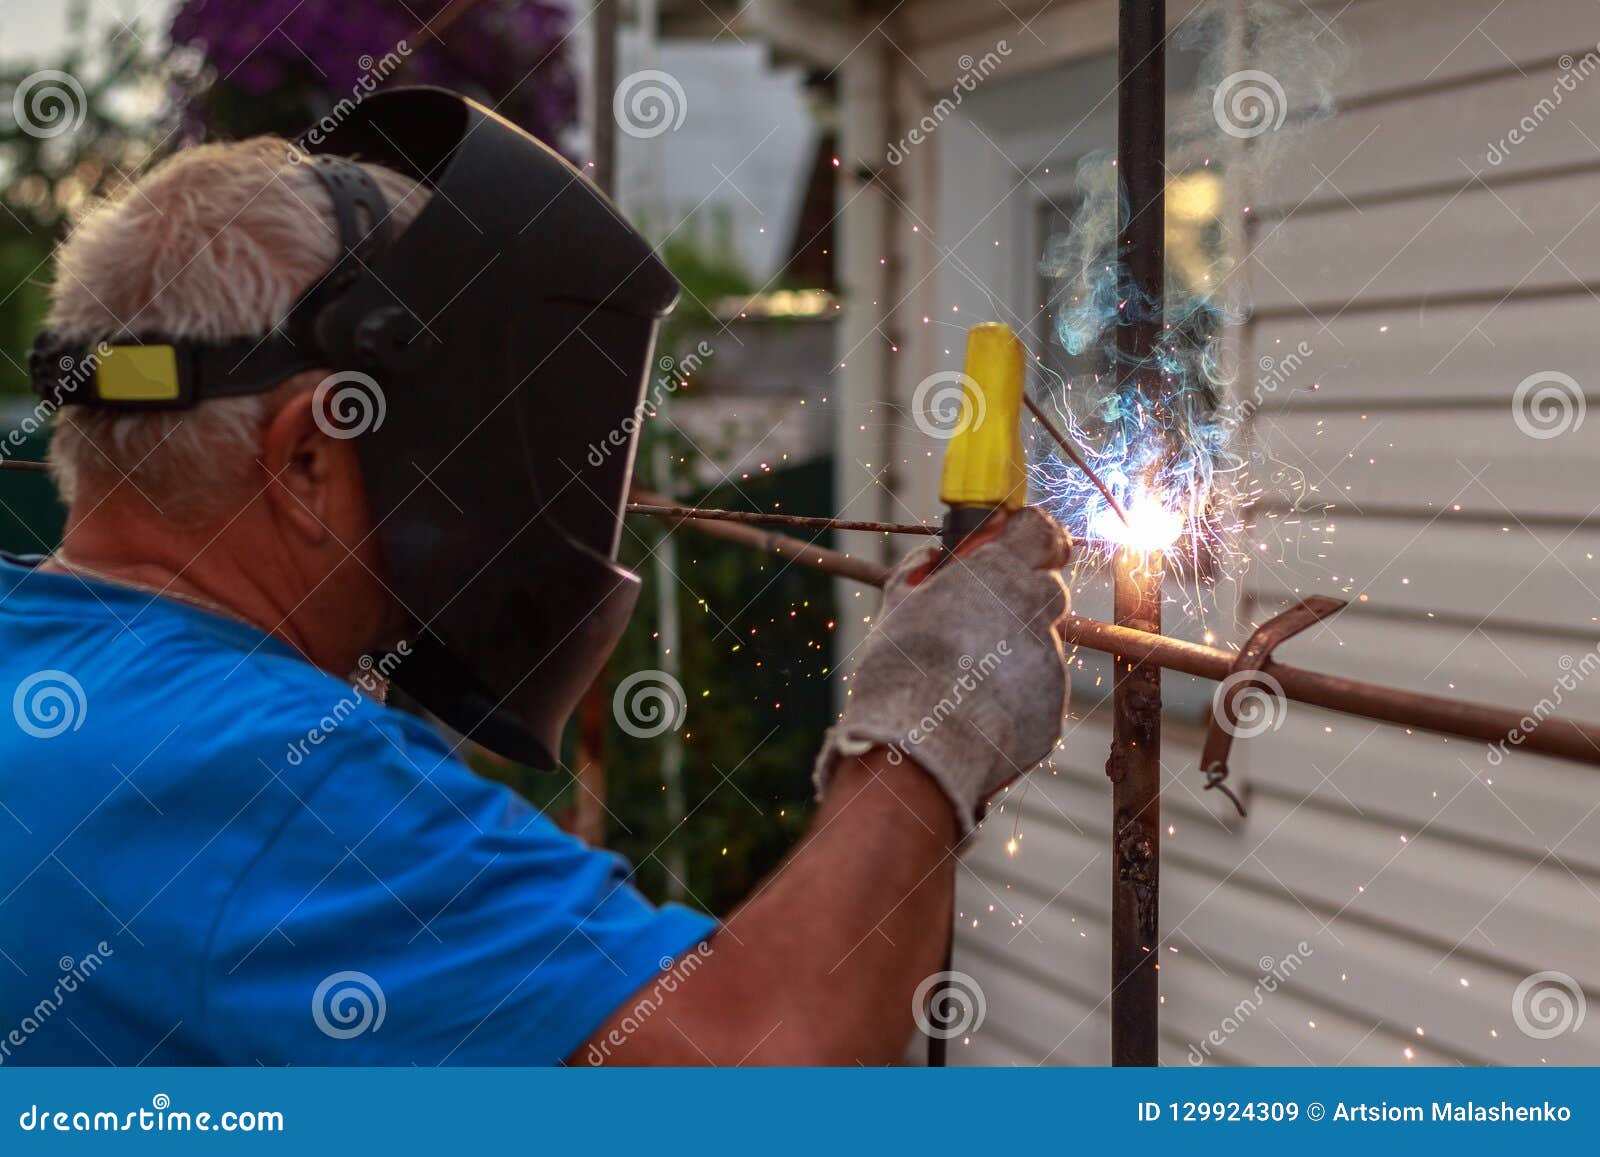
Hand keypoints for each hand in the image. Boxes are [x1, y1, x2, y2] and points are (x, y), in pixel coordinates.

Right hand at [813, 507, 1072, 840]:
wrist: (920, 751)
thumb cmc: (900, 673)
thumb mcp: (896, 608)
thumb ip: (919, 574)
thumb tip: (931, 558)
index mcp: (998, 574)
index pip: (1041, 531)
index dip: (1033, 534)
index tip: (1019, 542)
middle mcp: (1034, 611)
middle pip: (1047, 588)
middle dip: (1020, 597)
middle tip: (981, 617)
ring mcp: (1049, 662)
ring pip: (1039, 644)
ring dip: (1010, 653)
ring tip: (963, 681)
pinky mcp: (1053, 708)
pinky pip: (1037, 691)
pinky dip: (1014, 696)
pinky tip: (975, 713)